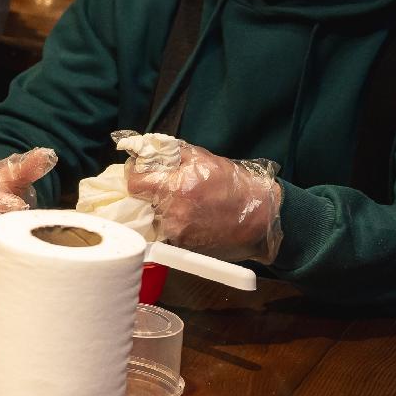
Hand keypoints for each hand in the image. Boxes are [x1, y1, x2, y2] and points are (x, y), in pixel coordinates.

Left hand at [121, 140, 282, 260]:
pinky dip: (173, 226)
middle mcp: (171, 211)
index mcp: (175, 186)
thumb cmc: (235, 185)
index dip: (135, 176)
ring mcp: (176, 232)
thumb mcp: (205, 160)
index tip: (141, 175)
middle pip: (141, 203)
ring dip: (161, 212)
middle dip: (150, 195)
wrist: (261, 216)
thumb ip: (173, 153)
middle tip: (167, 190)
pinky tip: (192, 219)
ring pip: (154, 219)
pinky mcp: (183, 247)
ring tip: (185, 206)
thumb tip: (147, 148)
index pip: (134, 183)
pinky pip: (167, 234)